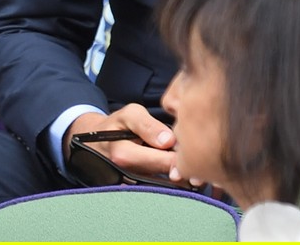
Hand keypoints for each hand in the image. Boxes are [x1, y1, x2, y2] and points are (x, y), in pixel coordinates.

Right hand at [64, 104, 196, 184]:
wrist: (98, 141)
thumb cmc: (117, 124)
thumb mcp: (130, 114)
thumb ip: (148, 125)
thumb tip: (169, 140)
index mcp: (125, 156)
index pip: (162, 161)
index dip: (181, 156)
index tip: (195, 148)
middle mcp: (130, 174)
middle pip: (166, 175)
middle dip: (185, 168)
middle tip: (201, 160)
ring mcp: (135, 182)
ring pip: (165, 183)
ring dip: (182, 175)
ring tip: (195, 166)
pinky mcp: (139, 185)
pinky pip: (161, 184)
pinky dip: (174, 179)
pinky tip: (185, 171)